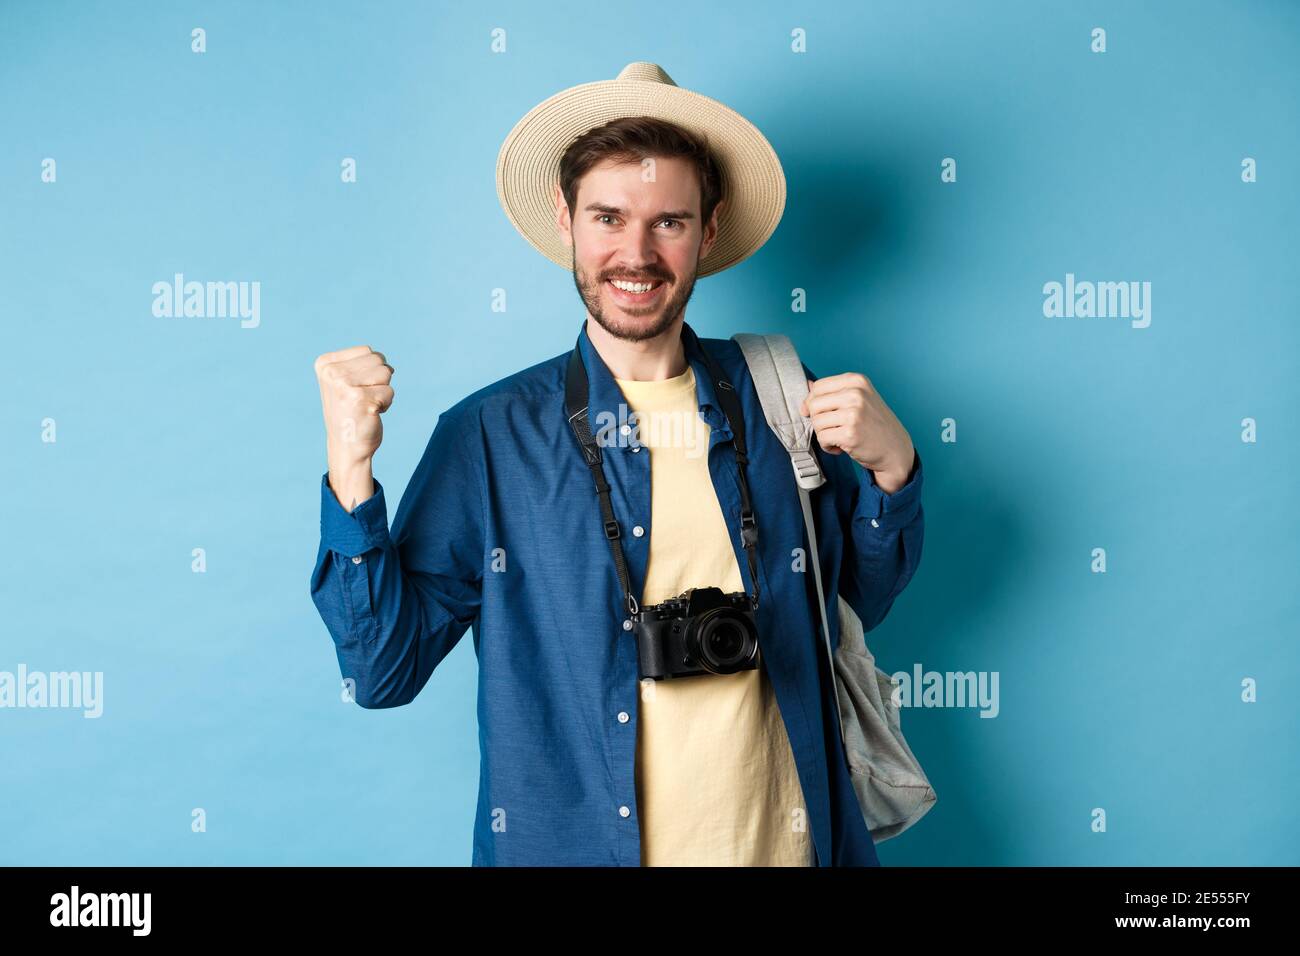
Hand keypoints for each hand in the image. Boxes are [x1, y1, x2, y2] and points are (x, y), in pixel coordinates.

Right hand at [314, 346, 393, 507]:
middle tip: (362, 399)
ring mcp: (345, 386)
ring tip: (366, 405)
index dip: (369, 370)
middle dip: (378, 380)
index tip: (354, 390)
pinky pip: (390, 391)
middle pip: (378, 359)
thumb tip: (387, 365)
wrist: (347, 447)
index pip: (366, 351)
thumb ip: (361, 364)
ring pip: (386, 372)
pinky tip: (370, 414)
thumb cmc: (350, 412)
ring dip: (383, 391)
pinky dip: (386, 403)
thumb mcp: (345, 381)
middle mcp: (332, 373)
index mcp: (325, 364)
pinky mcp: (361, 399)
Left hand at [799, 373, 914, 492]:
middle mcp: (856, 393)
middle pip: (814, 404)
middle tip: (832, 428)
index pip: (818, 386)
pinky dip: (827, 446)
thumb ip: (834, 391)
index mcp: (856, 381)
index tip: (818, 414)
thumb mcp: (859, 399)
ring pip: (816, 422)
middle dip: (817, 420)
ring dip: (823, 434)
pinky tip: (840, 447)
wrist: (895, 449)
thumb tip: (808, 384)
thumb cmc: (874, 424)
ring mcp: (854, 413)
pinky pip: (822, 438)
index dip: (811, 402)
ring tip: (838, 437)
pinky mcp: (850, 433)